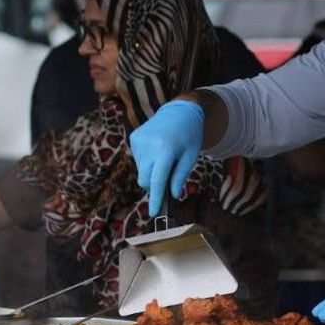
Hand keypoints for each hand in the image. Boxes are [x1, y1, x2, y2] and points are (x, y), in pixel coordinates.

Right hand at [129, 100, 204, 216]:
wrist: (180, 111)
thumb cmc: (189, 136)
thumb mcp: (191, 157)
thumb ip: (180, 176)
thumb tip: (172, 195)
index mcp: (165, 150)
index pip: (157, 181)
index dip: (155, 199)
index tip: (154, 213)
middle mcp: (148, 146)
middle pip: (145, 180)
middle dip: (155, 184)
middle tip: (169, 176)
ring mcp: (138, 141)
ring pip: (141, 171)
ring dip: (152, 170)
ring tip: (166, 156)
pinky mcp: (133, 138)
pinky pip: (138, 160)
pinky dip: (147, 161)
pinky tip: (158, 149)